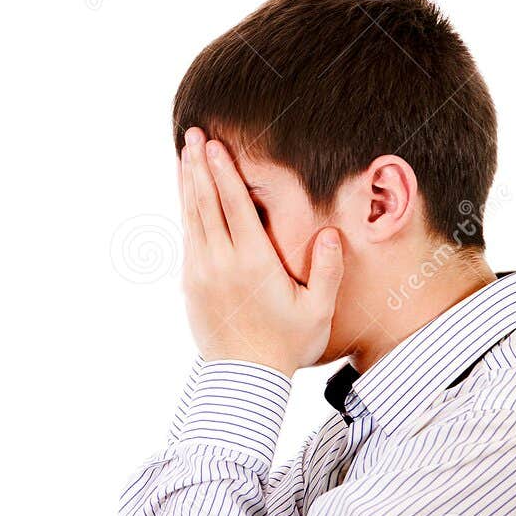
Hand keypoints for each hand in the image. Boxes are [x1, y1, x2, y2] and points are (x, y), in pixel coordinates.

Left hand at [179, 128, 342, 373]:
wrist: (244, 380)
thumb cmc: (286, 346)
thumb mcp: (317, 311)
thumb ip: (327, 271)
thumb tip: (329, 234)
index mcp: (252, 263)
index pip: (234, 207)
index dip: (224, 173)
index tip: (215, 145)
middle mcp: (220, 262)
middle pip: (206, 203)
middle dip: (200, 166)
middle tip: (193, 135)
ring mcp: (201, 272)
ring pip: (192, 218)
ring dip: (188, 184)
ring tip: (186, 154)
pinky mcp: (191, 284)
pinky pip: (188, 238)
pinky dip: (187, 211)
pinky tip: (188, 196)